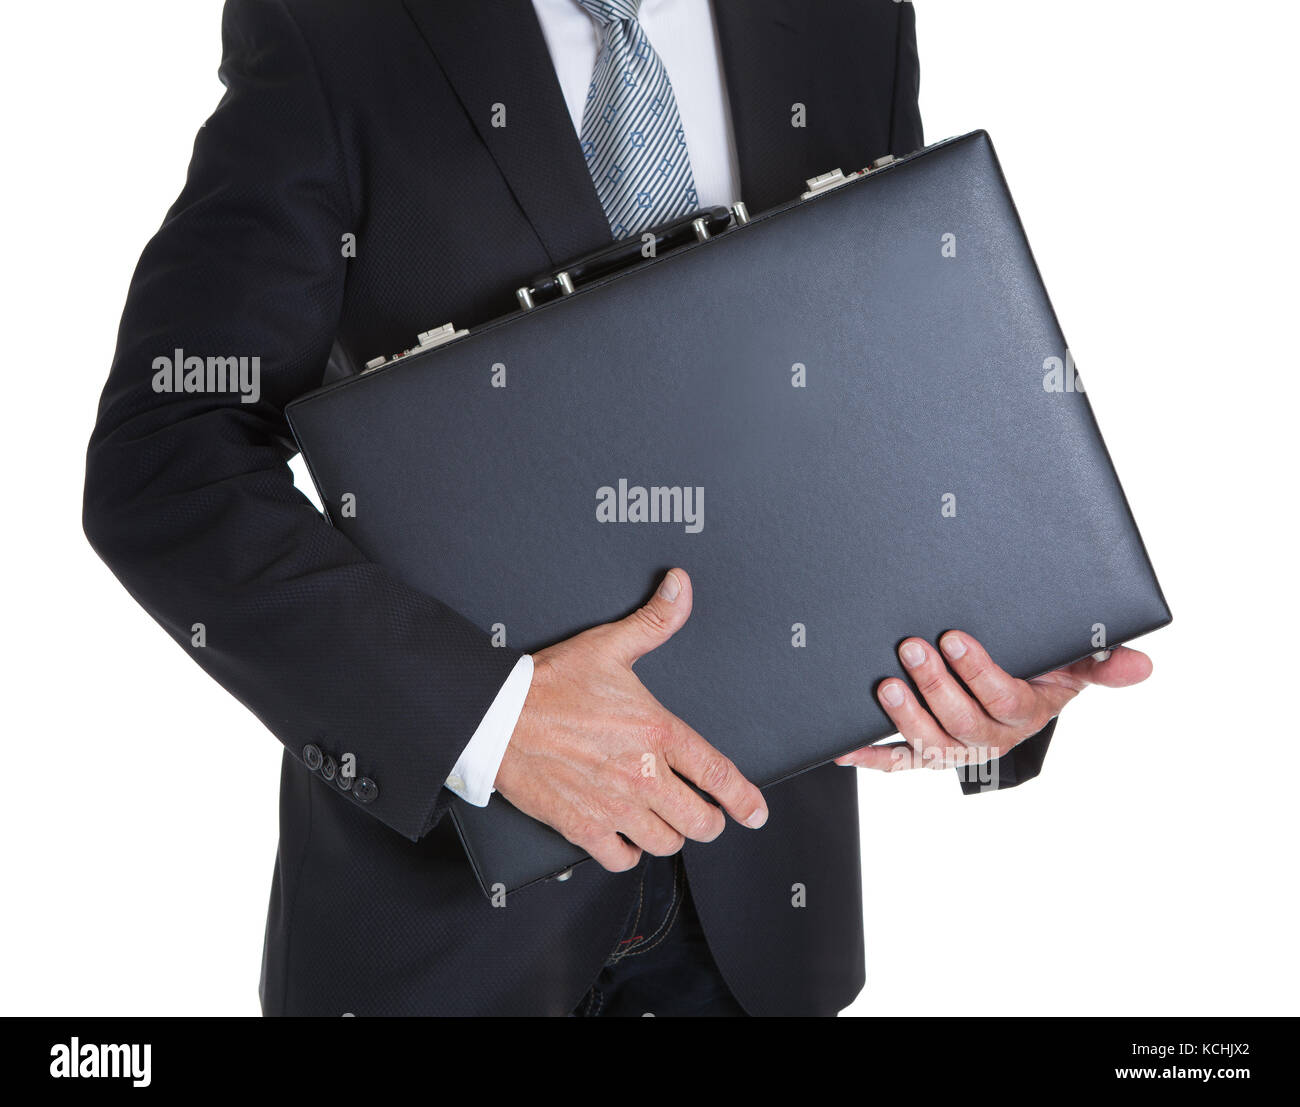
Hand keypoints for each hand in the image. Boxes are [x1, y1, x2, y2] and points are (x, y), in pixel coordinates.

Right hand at [494, 569, 768, 871]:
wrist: (496, 718)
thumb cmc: (550, 684)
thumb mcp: (608, 645)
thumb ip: (654, 621)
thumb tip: (680, 588)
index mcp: (656, 733)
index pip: (718, 774)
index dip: (744, 799)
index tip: (755, 812)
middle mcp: (642, 775)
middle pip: (700, 822)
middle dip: (707, 820)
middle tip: (702, 813)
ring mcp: (613, 806)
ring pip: (666, 843)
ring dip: (669, 834)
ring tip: (662, 820)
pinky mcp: (583, 827)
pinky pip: (622, 859)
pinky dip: (628, 853)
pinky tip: (626, 836)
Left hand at [835, 632, 1152, 771]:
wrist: (1017, 697)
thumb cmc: (1042, 672)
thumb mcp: (1074, 664)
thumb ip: (1103, 662)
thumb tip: (1142, 664)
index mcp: (1025, 714)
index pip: (1003, 698)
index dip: (977, 671)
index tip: (953, 637)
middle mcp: (988, 739)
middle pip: (960, 722)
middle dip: (933, 686)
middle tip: (910, 648)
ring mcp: (953, 748)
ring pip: (928, 744)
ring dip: (903, 716)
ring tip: (884, 684)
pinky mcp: (922, 754)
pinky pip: (895, 762)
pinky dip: (869, 756)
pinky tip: (843, 747)